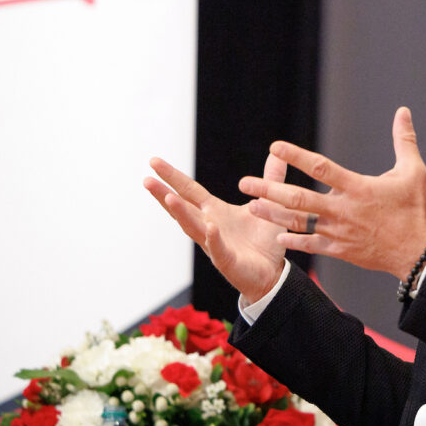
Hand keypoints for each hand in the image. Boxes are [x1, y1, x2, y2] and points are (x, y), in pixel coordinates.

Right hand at [144, 155, 288, 301]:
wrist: (273, 273)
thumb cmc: (265, 240)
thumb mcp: (270, 204)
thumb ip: (271, 179)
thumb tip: (278, 153)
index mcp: (215, 211)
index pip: (190, 190)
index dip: (173, 177)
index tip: (154, 161)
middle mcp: (209, 226)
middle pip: (183, 207)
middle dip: (164, 193)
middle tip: (147, 179)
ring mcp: (215, 245)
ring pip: (193, 228)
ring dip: (181, 213)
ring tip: (168, 197)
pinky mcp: (228, 262)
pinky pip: (219, 249)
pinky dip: (214, 239)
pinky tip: (209, 228)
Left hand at [238, 107, 425, 278]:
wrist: (418, 253)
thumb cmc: (415, 211)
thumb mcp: (414, 172)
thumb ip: (404, 141)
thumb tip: (403, 112)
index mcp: (358, 188)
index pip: (320, 167)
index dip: (296, 156)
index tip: (275, 146)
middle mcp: (342, 210)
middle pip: (298, 198)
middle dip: (269, 190)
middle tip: (245, 183)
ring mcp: (338, 232)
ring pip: (298, 222)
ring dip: (273, 214)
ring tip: (252, 207)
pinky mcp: (340, 250)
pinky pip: (310, 244)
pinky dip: (292, 240)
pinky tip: (277, 236)